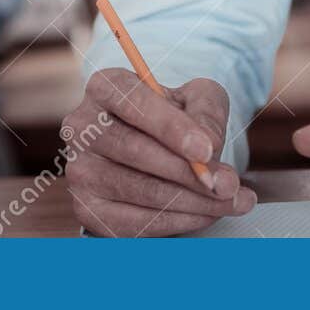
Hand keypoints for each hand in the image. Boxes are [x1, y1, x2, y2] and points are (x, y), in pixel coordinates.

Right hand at [63, 70, 256, 235]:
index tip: (206, 149)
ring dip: (192, 201)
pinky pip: (136, 223)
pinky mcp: (87, 209)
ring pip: (140, 190)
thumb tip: (208, 145)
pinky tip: (206, 214)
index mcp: (105, 86)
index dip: (170, 128)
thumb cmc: (174, 117)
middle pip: (136, 151)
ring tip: (230, 200)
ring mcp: (79, 170)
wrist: (152, 145)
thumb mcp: (197, 97)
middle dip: (190, 172)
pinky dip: (177, 221)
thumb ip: (207, 111)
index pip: (132, 102)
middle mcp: (82, 126)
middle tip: (230, 184)